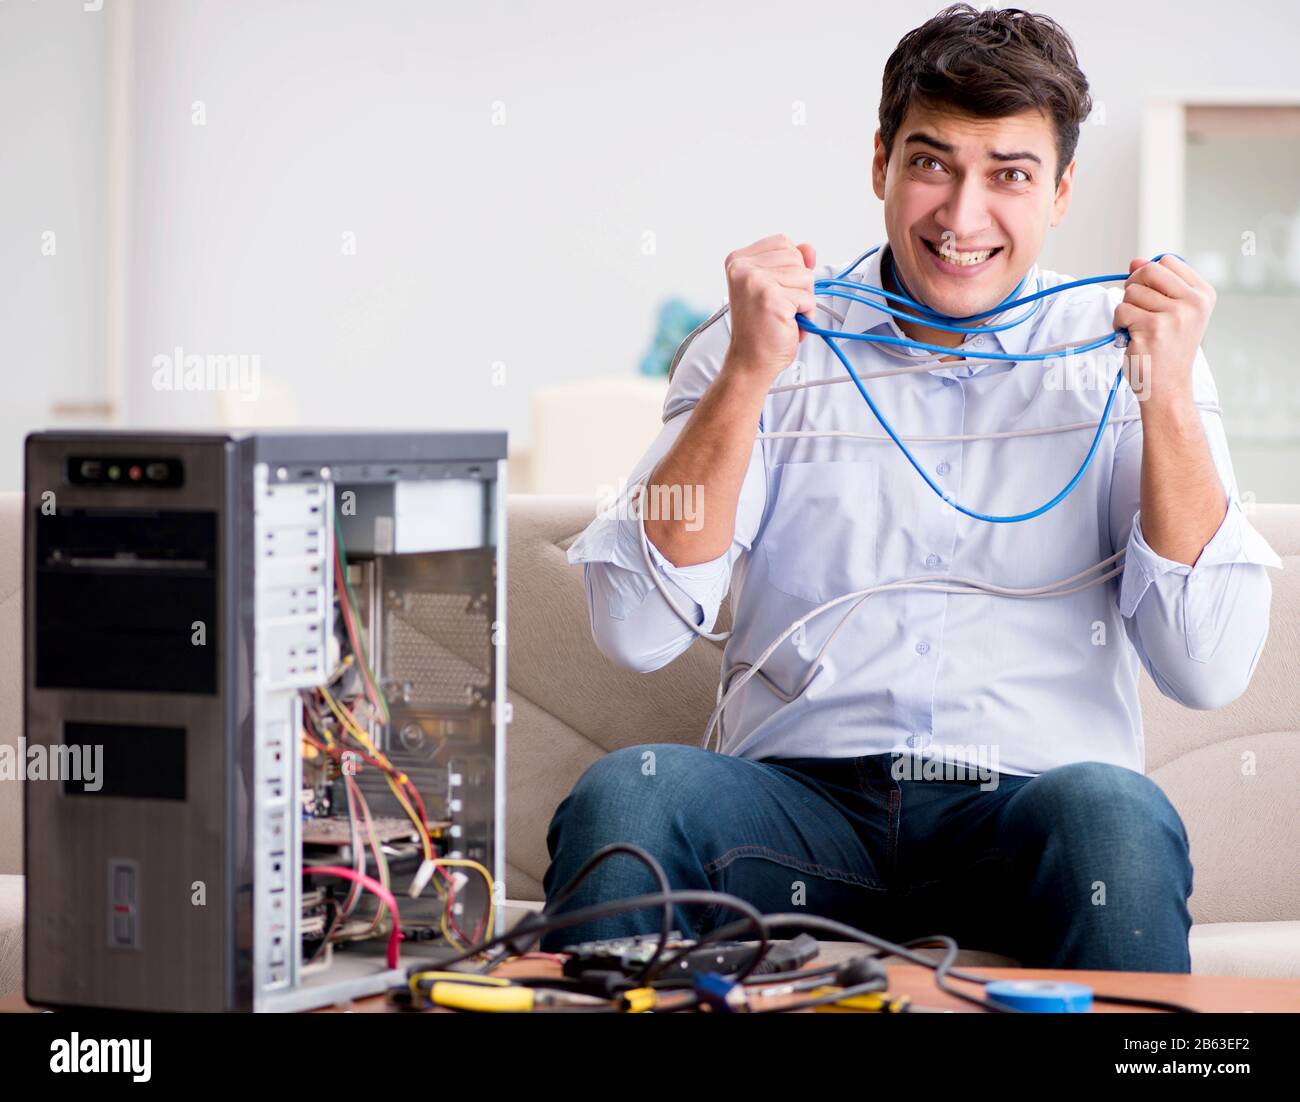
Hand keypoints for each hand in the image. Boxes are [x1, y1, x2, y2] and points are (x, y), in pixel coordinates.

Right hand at [723, 234, 817, 382]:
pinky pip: (808, 298)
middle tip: (779, 306)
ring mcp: (755, 281)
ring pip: (806, 277)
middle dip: (798, 285)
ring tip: (783, 315)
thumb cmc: (760, 328)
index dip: (790, 268)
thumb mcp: (775, 287)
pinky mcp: (771, 298)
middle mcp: (743, 268)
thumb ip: (791, 263)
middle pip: (797, 258)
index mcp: (739, 260)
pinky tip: (786, 324)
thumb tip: (809, 248)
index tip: (775, 290)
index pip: (783, 243)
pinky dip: (805, 315)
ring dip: (802, 301)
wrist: (750, 361)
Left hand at [1112, 254, 1215, 411]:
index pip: (1167, 261)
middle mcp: (1194, 302)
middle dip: (1134, 287)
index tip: (1150, 296)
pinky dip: (1119, 324)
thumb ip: (1155, 284)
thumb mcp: (1170, 312)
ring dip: (1126, 309)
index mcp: (1203, 294)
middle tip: (1137, 309)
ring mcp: (1175, 314)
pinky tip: (1131, 337)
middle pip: (1148, 270)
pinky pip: (1121, 310)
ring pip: (1131, 291)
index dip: (1149, 275)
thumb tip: (1135, 260)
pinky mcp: (1153, 327)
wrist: (1167, 388)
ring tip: (1138, 328)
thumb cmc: (1166, 350)